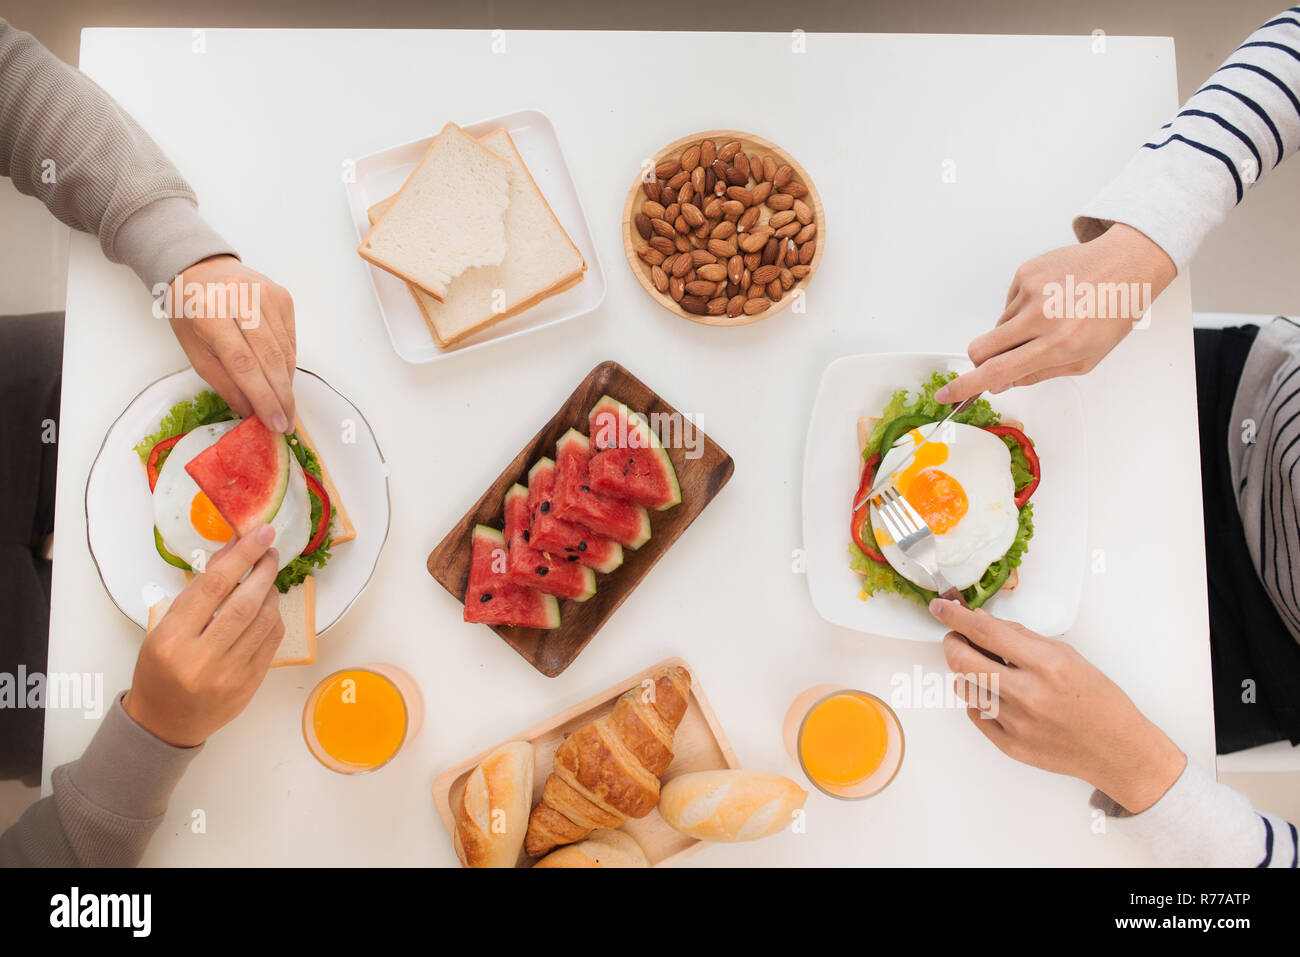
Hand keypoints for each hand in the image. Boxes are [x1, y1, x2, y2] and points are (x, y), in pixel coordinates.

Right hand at [123, 526, 284, 747]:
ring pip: (264, 622)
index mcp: (172, 640)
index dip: (241, 555)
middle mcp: (201, 658)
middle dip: (264, 570)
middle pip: (245, 603)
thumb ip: (198, 593)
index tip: (261, 534)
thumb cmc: (160, 669)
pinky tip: (268, 608)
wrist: (164, 722)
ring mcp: (228, 675)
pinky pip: (271, 642)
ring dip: (272, 593)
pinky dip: (274, 618)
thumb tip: (233, 552)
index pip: (213, 587)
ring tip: (267, 580)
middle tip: (271, 551)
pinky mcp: (249, 685)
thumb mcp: (165, 628)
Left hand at [166, 255, 296, 431]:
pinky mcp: (283, 297)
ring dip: (287, 384)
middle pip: (270, 359)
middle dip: (280, 397)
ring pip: (285, 351)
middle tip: (286, 423)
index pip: (244, 363)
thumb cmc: (191, 312)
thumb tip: (252, 412)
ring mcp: (266, 295)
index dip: (262, 398)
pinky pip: (291, 340)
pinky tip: (283, 380)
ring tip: (285, 407)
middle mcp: (242, 299)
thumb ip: (224, 382)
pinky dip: (289, 364)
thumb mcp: (193, 350)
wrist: (200, 269)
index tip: (274, 423)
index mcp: (211, 312)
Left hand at [929, 598, 1185, 812]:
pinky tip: (1000, 697)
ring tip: (990, 670)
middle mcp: (1028, 695)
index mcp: (1047, 665)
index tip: (939, 608)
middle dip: (952, 643)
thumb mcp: (1068, 656)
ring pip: (964, 687)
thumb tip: (981, 621)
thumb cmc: (1098, 699)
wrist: (1118, 750)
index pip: (985, 632)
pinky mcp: (1010, 746)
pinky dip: (980, 700)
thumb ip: (1022, 638)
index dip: (955, 617)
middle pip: (962, 661)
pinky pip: (975, 714)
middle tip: (957, 638)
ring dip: (968, 672)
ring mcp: (1017, 724)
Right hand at [936, 224, 1175, 403]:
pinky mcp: (1025, 272)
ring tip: (1049, 320)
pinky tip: (1049, 301)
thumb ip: (1039, 373)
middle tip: (1000, 360)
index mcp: (1059, 344)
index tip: (946, 395)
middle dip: (982, 361)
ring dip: (1014, 332)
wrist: (1127, 265)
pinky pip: (1008, 303)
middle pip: (981, 348)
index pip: (998, 370)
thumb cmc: (1112, 313)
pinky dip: (1021, 309)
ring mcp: (1031, 291)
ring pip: (998, 326)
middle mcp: (1042, 316)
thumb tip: (1001, 382)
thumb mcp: (1086, 358)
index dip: (966, 386)